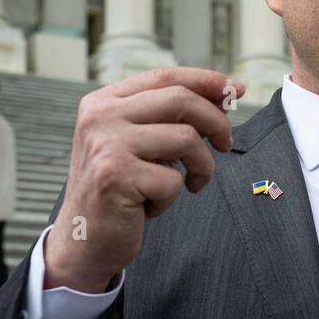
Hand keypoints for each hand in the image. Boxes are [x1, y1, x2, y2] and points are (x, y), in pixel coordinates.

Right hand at [44, 67, 241, 292]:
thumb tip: (224, 93)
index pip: (165, 77)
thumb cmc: (118, 191)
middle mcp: (101, 117)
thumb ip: (168, 118)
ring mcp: (107, 144)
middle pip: (181, 100)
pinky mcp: (116, 176)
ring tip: (189, 184)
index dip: (206, 81)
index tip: (236, 91)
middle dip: (216, 122)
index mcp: (104, 102)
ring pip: (186, 139)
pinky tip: (151, 206)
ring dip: (201, 166)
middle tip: (226, 145)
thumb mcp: (137, 144)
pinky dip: (172, 198)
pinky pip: (174, 180)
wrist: (83, 240)